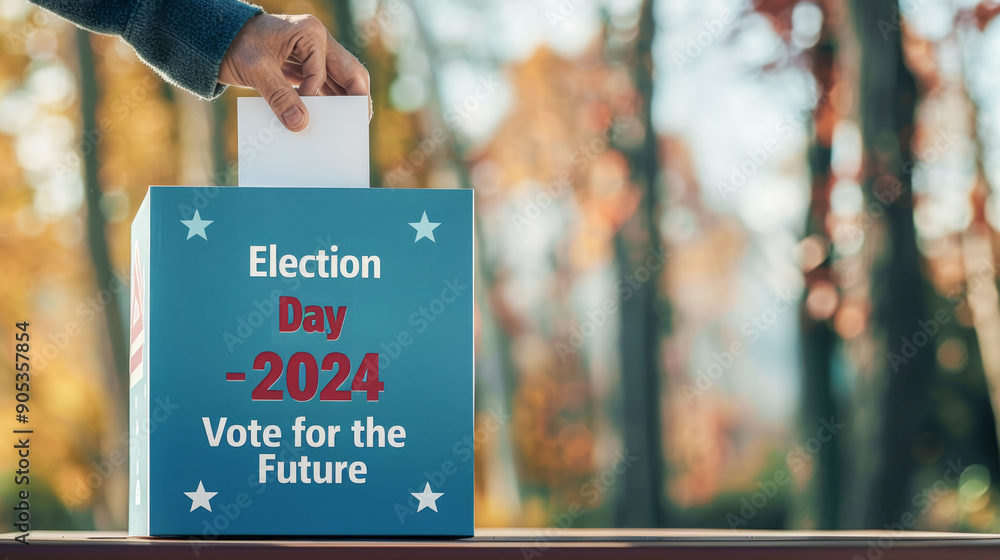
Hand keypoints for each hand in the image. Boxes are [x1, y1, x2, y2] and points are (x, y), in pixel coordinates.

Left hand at [219, 13, 370, 131]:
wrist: (219, 41)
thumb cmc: (236, 46)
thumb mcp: (256, 70)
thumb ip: (279, 96)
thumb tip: (300, 124)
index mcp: (310, 33)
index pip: (324, 71)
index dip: (315, 94)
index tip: (304, 112)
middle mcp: (318, 41)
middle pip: (350, 72)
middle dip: (355, 98)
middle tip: (360, 124)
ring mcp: (315, 54)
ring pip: (341, 80)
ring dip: (342, 102)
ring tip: (346, 126)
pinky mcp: (307, 67)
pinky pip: (325, 86)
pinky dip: (326, 102)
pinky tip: (326, 119)